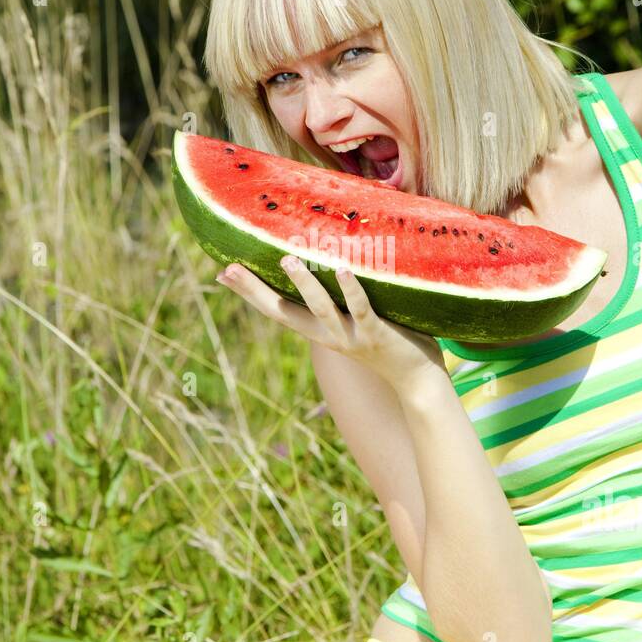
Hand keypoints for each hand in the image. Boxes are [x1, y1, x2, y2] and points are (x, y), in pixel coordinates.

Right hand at [215, 257, 446, 390]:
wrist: (418, 382)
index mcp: (320, 332)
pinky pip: (361, 309)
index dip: (250, 293)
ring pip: (321, 308)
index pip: (277, 309)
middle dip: (257, 291)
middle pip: (284, 312)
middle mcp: (328, 336)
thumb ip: (342, 302)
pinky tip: (344, 270)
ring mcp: (351, 336)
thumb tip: (336, 263)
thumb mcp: (356, 324)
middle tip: (231, 268)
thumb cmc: (390, 344)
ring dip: (304, 284)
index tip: (223, 272)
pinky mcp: (376, 334)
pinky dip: (352, 290)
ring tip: (288, 259)